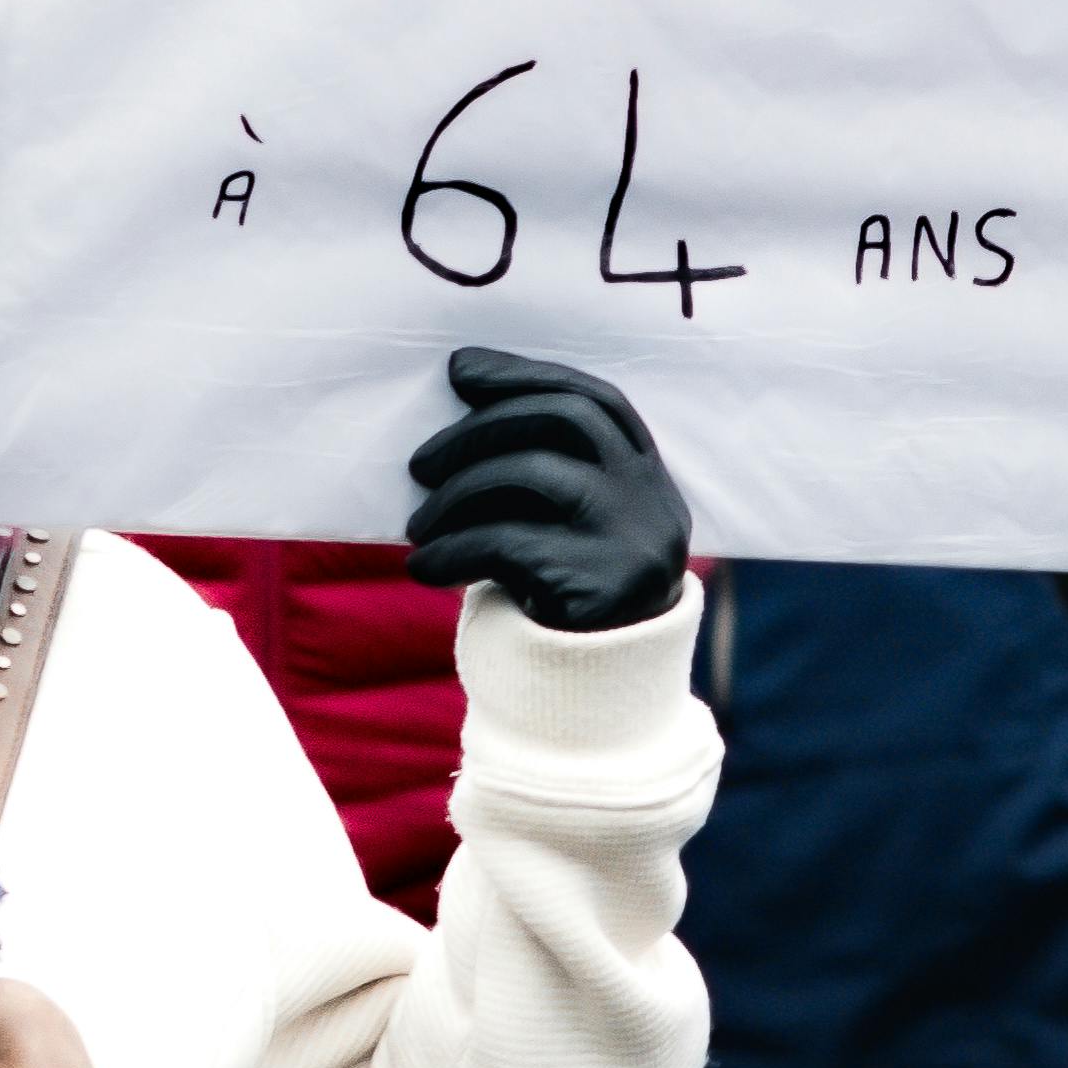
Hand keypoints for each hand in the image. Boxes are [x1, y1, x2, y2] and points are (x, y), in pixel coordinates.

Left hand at [406, 349, 689, 634]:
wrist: (601, 697)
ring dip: (457, 494)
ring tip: (416, 527)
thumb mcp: (569, 528)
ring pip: (532, 473)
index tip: (460, 370)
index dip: (524, 375)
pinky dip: (453, 549)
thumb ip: (541, 474)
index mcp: (647, 476)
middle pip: (563, 420)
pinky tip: (424, 567)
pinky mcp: (601, 587)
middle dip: (479, 429)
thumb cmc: (566, 596)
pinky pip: (508, 545)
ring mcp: (633, 540)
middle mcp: (651, 500)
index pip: (594, 399)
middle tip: (419, 464)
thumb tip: (454, 422)